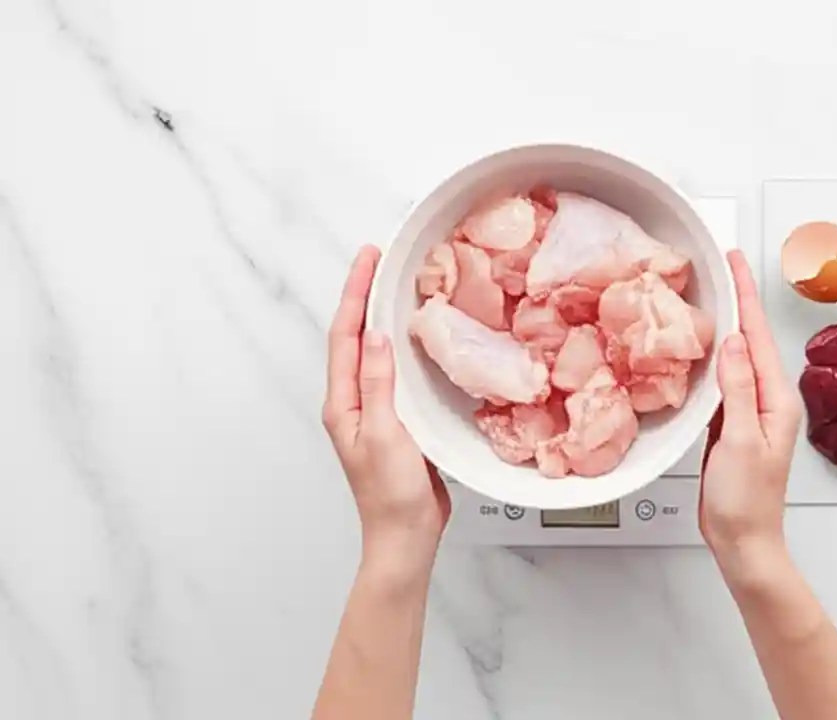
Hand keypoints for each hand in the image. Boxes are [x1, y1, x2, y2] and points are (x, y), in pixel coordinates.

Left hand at [322, 246, 450, 564]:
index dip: (355, 293)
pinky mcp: (397, 421)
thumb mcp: (386, 434)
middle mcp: (354, 402)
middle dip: (364, 295)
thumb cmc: (391, 495)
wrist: (405, 537)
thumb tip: (378, 337)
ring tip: (396, 285)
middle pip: (355, 337)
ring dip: (382, 317)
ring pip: (374, 352)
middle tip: (380, 259)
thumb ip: (380, 384)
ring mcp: (375, 411)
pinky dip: (402, 346)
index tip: (369, 258)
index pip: (345, 335)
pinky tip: (418, 338)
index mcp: (344, 402)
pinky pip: (395, 372)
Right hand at [700, 251, 802, 574]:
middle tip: (722, 264)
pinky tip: (701, 347)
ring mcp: (750, 412)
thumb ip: (738, 389)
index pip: (756, 336)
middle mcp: (768, 400)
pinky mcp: (732, 425)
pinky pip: (723, 380)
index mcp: (776, 400)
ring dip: (724, 325)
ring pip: (735, 357)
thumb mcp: (741, 440)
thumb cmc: (744, 501)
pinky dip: (712, 357)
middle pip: (749, 339)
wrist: (743, 542)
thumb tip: (732, 341)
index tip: (735, 261)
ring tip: (711, 293)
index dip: (744, 295)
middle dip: (736, 299)